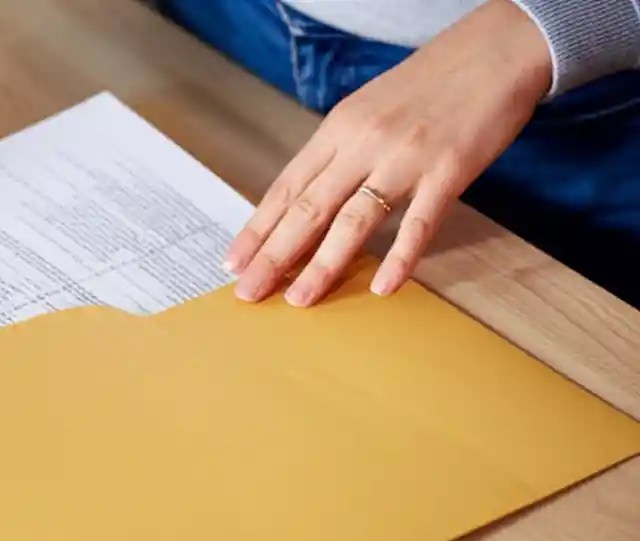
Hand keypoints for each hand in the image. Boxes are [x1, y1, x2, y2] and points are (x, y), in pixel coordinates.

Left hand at [225, 0, 552, 305]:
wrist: (496, 50)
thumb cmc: (430, 83)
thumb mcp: (367, 110)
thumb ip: (339, 153)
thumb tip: (308, 200)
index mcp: (338, 129)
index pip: (286, 188)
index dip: (258, 228)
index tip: (234, 261)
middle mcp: (363, 144)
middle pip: (308, 208)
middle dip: (274, 256)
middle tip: (248, 292)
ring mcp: (405, 158)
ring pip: (353, 220)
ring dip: (323, 264)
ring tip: (299, 300)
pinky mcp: (449, 171)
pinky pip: (418, 223)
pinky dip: (399, 257)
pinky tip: (381, 287)